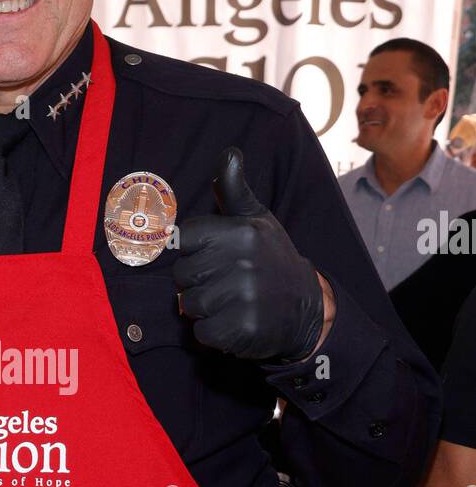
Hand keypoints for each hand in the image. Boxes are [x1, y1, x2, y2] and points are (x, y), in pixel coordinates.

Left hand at [171, 147, 324, 361]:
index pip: (183, 239)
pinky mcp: (241, 329)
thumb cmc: (270, 259)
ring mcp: (243, 296)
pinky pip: (201, 332)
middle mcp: (242, 261)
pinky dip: (212, 333)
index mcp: (240, 231)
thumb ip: (233, 190)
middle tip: (227, 282)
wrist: (306, 308)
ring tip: (232, 302)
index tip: (217, 256)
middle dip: (197, 282)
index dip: (195, 252)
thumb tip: (228, 153)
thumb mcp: (256, 219)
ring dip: (205, 308)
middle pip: (181, 275)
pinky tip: (234, 322)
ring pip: (188, 305)